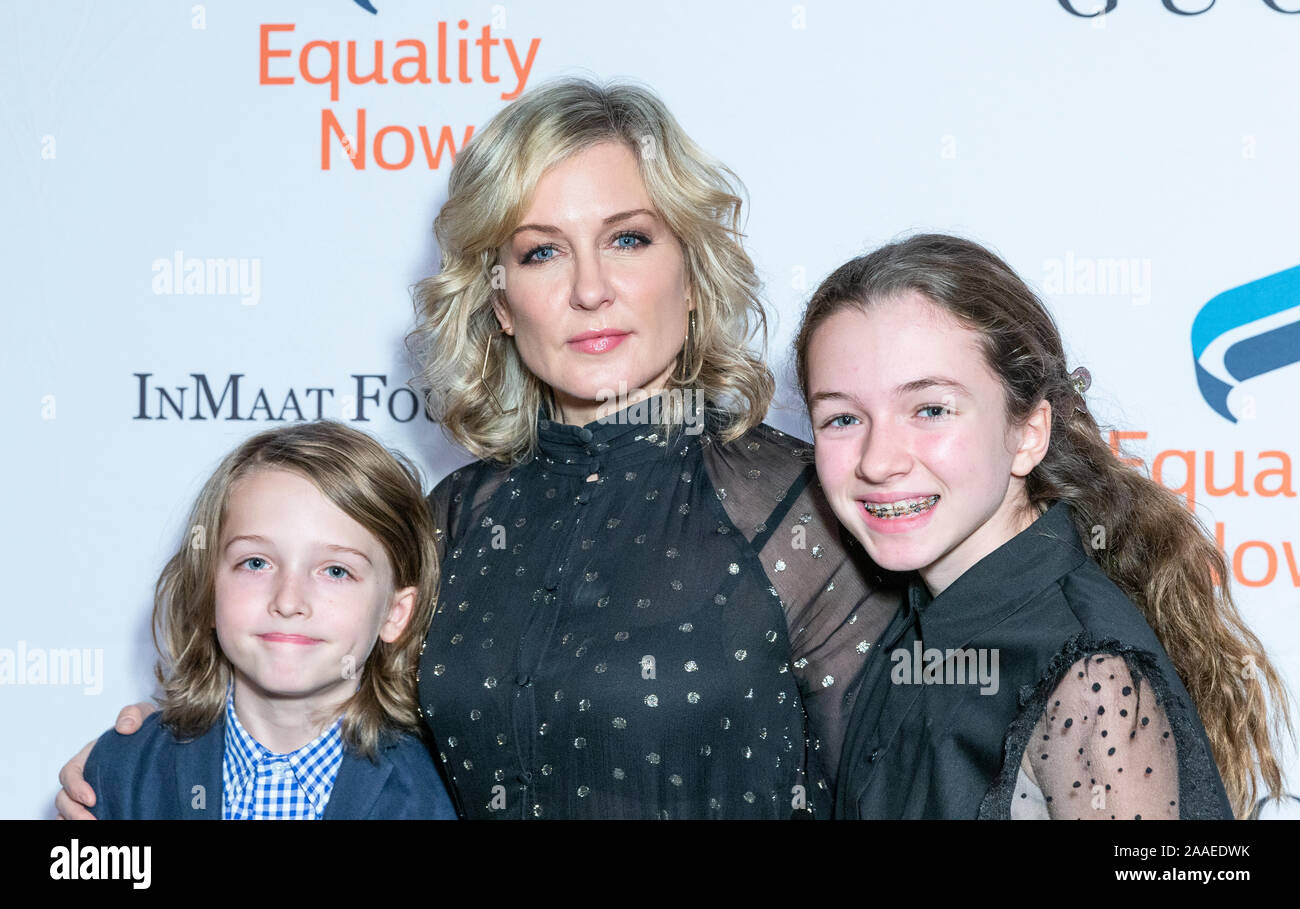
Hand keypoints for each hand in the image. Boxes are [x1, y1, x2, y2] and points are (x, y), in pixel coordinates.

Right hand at [54, 701, 156, 819]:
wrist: (162, 742)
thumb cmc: (145, 728)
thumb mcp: (143, 715)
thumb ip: (133, 714)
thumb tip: (125, 726)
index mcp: (89, 757)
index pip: (69, 773)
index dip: (74, 787)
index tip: (91, 799)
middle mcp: (86, 776)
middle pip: (64, 798)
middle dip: (74, 812)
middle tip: (93, 820)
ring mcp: (93, 791)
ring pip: (69, 811)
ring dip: (76, 820)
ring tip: (97, 826)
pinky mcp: (105, 803)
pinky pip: (84, 818)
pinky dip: (84, 824)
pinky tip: (101, 826)